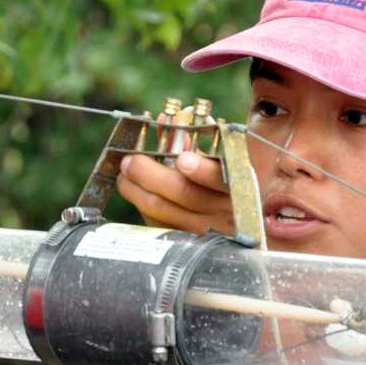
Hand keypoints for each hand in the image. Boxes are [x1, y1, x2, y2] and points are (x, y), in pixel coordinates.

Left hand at [116, 150, 233, 234]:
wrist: (241, 230)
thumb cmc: (226, 185)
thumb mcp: (219, 162)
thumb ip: (192, 141)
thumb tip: (164, 120)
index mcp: (239, 184)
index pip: (221, 177)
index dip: (202, 170)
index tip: (182, 159)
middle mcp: (226, 211)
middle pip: (184, 193)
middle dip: (150, 173)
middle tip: (129, 160)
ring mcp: (206, 232)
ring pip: (164, 210)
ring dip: (137, 190)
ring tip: (124, 174)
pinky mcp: (188, 244)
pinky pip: (157, 225)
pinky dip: (142, 206)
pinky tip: (135, 192)